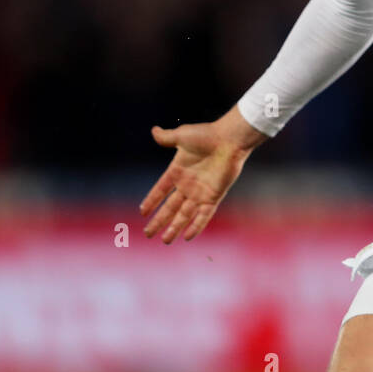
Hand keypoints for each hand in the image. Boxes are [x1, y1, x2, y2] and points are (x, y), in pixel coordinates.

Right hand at [140, 112, 262, 243]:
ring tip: (165, 240)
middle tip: (148, 233)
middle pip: (170, 207)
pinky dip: (197, 225)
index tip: (142, 212)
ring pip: (184, 215)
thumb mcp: (182, 136)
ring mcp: (200, 192)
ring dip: (175, 227)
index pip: (160, 190)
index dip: (152, 200)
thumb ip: (166, 137)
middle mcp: (187, 184)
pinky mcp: (213, 196)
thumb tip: (154, 131)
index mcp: (178, 171)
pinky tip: (187, 237)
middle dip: (159, 221)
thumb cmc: (207, 135)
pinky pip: (204, 215)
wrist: (229, 140)